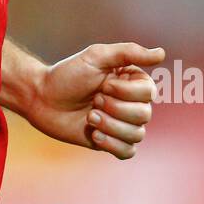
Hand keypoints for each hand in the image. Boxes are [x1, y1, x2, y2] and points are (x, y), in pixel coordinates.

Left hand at [26, 43, 164, 158]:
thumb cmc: (68, 74)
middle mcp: (131, 103)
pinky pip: (127, 152)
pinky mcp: (109, 142)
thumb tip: (161, 54)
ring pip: (137, 134)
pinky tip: (93, 134)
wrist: (42, 98)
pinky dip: (111, 144)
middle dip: (115, 109)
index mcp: (131, 81)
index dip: (126, 93)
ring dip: (110, 126)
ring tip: (90, 116)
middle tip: (94, 100)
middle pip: (144, 115)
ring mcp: (121, 123)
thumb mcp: (96, 56)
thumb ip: (128, 52)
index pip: (149, 93)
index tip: (102, 85)